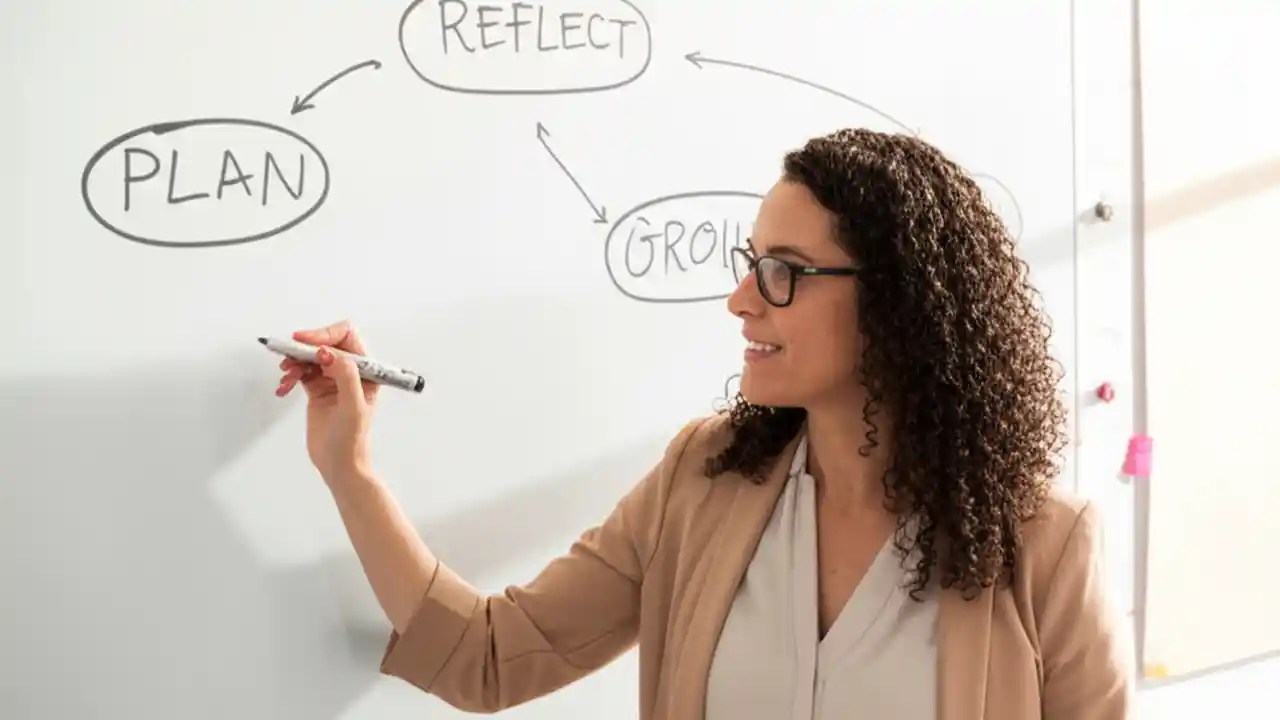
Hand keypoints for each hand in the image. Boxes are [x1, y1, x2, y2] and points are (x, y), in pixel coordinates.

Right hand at [275, 319, 379, 483]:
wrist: (338, 464)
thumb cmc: (352, 441)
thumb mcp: (353, 407)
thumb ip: (345, 376)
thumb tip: (328, 352)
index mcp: (366, 371)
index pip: (347, 338)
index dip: (325, 334)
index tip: (305, 341)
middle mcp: (350, 372)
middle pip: (325, 343)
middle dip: (306, 347)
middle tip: (288, 355)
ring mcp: (332, 379)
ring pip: (310, 357)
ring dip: (295, 361)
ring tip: (286, 374)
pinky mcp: (317, 389)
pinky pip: (301, 372)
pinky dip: (291, 375)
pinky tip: (284, 386)